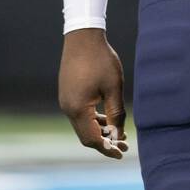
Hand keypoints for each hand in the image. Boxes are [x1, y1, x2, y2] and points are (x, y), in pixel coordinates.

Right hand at [59, 29, 128, 159]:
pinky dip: (92, 120)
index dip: (107, 149)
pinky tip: (106, 119)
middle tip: (124, 144)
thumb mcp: (114, 88)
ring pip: (82, 125)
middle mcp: (67, 108)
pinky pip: (79, 114)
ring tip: (118, 133)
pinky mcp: (67, 93)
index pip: (92, 139)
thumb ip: (116, 114)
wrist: (83, 36)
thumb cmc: (101, 60)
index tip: (122, 153)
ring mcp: (65, 100)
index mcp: (78, 109)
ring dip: (99, 131)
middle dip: (104, 142)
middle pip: (85, 135)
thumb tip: (118, 135)